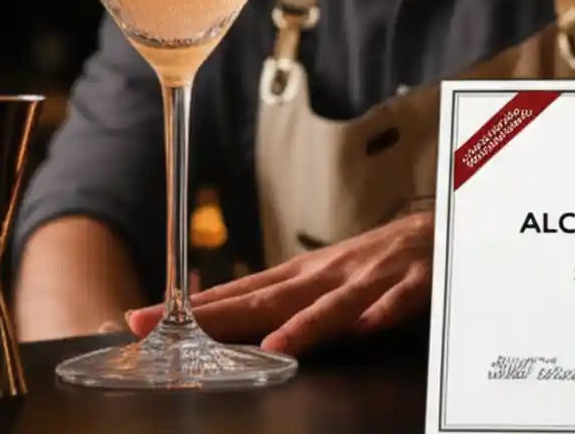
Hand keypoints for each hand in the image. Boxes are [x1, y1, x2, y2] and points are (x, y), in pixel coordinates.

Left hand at [126, 212, 432, 356]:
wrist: (437, 229)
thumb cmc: (373, 259)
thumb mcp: (320, 275)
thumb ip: (279, 297)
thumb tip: (226, 317)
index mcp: (302, 275)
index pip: (239, 294)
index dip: (190, 311)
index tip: (137, 321)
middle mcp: (327, 275)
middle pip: (269, 299)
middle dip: (217, 317)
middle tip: (165, 331)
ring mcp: (371, 278)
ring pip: (336, 304)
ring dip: (307, 323)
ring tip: (276, 345)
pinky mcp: (414, 283)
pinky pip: (400, 300)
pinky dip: (385, 311)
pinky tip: (371, 325)